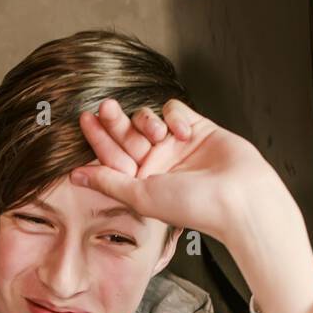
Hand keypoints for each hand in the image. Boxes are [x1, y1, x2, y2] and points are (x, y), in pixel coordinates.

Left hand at [69, 97, 277, 244]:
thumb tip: (74, 176)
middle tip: (105, 108)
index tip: (84, 120)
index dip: (98, 138)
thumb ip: (108, 182)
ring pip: (148, 118)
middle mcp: (157, 163)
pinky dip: (176, 117)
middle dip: (115, 121)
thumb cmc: (192, 204)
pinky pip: (175, 110)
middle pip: (126, 134)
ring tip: (158, 135)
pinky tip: (185, 132)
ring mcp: (176, 145)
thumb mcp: (140, 195)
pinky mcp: (197, 128)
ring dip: (148, 121)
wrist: (238, 197)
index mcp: (141, 182)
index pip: (112, 155)